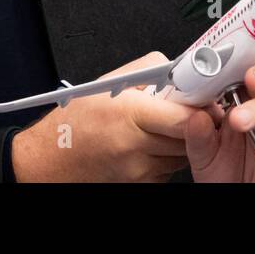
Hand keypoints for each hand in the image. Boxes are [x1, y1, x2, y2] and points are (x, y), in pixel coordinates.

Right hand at [10, 52, 191, 181]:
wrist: (50, 158)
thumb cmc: (76, 120)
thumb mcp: (110, 81)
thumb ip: (151, 69)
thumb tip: (179, 69)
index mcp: (130, 115)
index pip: (185, 117)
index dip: (200, 106)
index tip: (203, 97)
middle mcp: (135, 147)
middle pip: (189, 137)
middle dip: (194, 121)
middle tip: (187, 107)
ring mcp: (139, 170)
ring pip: (182, 154)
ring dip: (182, 139)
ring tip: (162, 124)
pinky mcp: (141, 184)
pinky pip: (169, 168)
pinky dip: (167, 155)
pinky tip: (151, 142)